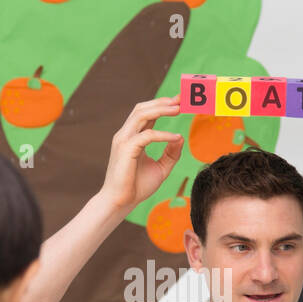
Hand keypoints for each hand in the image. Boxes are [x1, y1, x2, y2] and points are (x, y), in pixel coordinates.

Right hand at [100, 97, 184, 212]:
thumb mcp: (160, 168)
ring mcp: (124, 140)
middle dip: (162, 101)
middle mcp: (126, 135)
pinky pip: (147, 135)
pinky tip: (176, 138)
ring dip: (161, 109)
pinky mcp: (126, 149)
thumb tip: (180, 138)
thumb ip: (171, 154)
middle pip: (142, 108)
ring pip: (142, 114)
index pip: (146, 114)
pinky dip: (163, 135)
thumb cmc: (137, 187)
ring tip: (179, 109)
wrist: (120, 203)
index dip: (162, 105)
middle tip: (182, 99)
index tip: (180, 101)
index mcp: (132, 137)